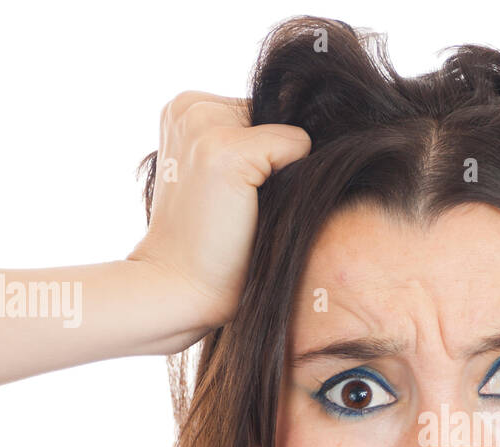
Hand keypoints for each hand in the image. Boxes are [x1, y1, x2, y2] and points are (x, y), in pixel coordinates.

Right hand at [127, 92, 310, 347]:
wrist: (181, 287)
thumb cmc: (211, 241)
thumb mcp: (222, 175)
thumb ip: (254, 139)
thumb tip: (318, 125)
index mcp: (186, 107)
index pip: (265, 109)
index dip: (267, 156)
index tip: (235, 194)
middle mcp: (192, 105)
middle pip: (282, 114)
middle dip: (277, 159)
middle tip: (240, 206)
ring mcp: (205, 124)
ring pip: (290, 130)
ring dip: (284, 173)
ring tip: (246, 208)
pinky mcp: (226, 150)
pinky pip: (297, 145)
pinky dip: (292, 182)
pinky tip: (253, 212)